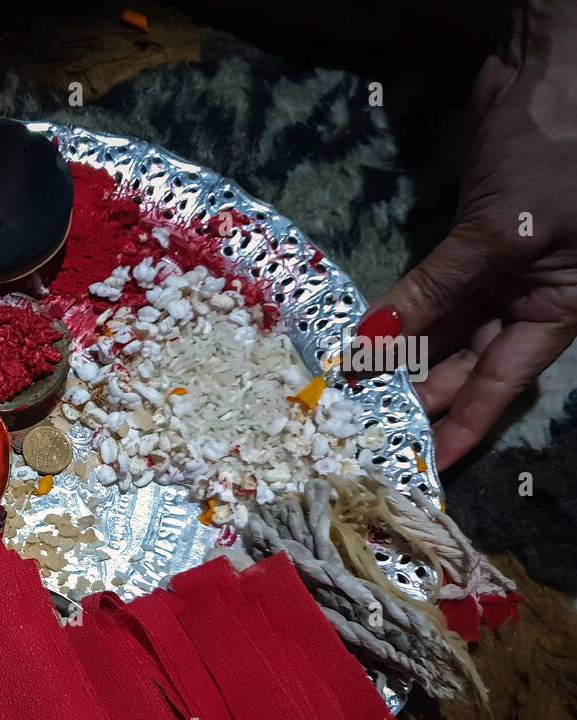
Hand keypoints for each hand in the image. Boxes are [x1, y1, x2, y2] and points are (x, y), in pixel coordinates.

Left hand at [363, 5, 576, 468]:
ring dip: (396, 355)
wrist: (557, 68)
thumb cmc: (556, 154)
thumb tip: (369, 349)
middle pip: (465, 361)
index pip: (501, 385)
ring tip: (350, 390)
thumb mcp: (497, 235)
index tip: (424, 464)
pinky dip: (395, 312)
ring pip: (441, 328)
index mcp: (560, 308)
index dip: (462, 426)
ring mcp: (498, 267)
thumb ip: (432, 294)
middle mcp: (530, 295)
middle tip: (361, 422)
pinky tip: (359, 337)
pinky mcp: (467, 240)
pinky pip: (427, 290)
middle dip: (416, 390)